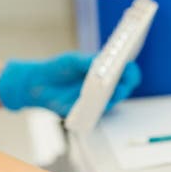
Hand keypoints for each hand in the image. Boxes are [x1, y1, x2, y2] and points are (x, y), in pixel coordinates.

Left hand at [0, 52, 140, 116]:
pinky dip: (102, 106)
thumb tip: (102, 61)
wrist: (40, 85)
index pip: (126, 68)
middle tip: (124, 79)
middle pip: (126, 85)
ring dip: (117, 94)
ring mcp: (100, 98)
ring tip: (113, 90)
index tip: (129, 65)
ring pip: (116, 98)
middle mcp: (106, 84)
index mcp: (105, 68)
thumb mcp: (72, 60)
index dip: (130, 67)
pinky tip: (99, 101)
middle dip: (128, 81)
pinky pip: (101, 110)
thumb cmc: (58, 69)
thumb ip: (87, 61)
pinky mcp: (90, 111)